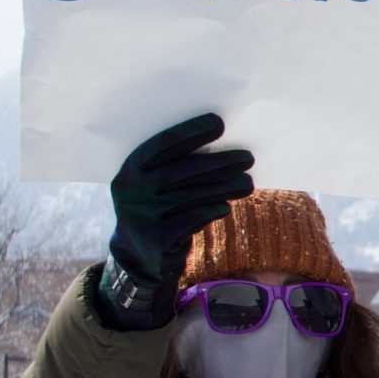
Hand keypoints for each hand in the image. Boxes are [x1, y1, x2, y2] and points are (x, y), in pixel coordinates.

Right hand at [101, 115, 255, 326]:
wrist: (137, 255)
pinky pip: (193, 219)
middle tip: (248, 158)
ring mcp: (143, 216)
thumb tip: (225, 146)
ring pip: (192, 196)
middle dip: (219, 162)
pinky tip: (225, 206)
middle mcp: (132, 191)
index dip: (191, 132)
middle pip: (182, 171)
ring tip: (248, 183)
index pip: (161, 145)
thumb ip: (176, 167)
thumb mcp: (154, 186)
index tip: (218, 122)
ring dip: (225, 187)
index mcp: (130, 169)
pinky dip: (213, 210)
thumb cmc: (158, 208)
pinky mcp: (158, 238)